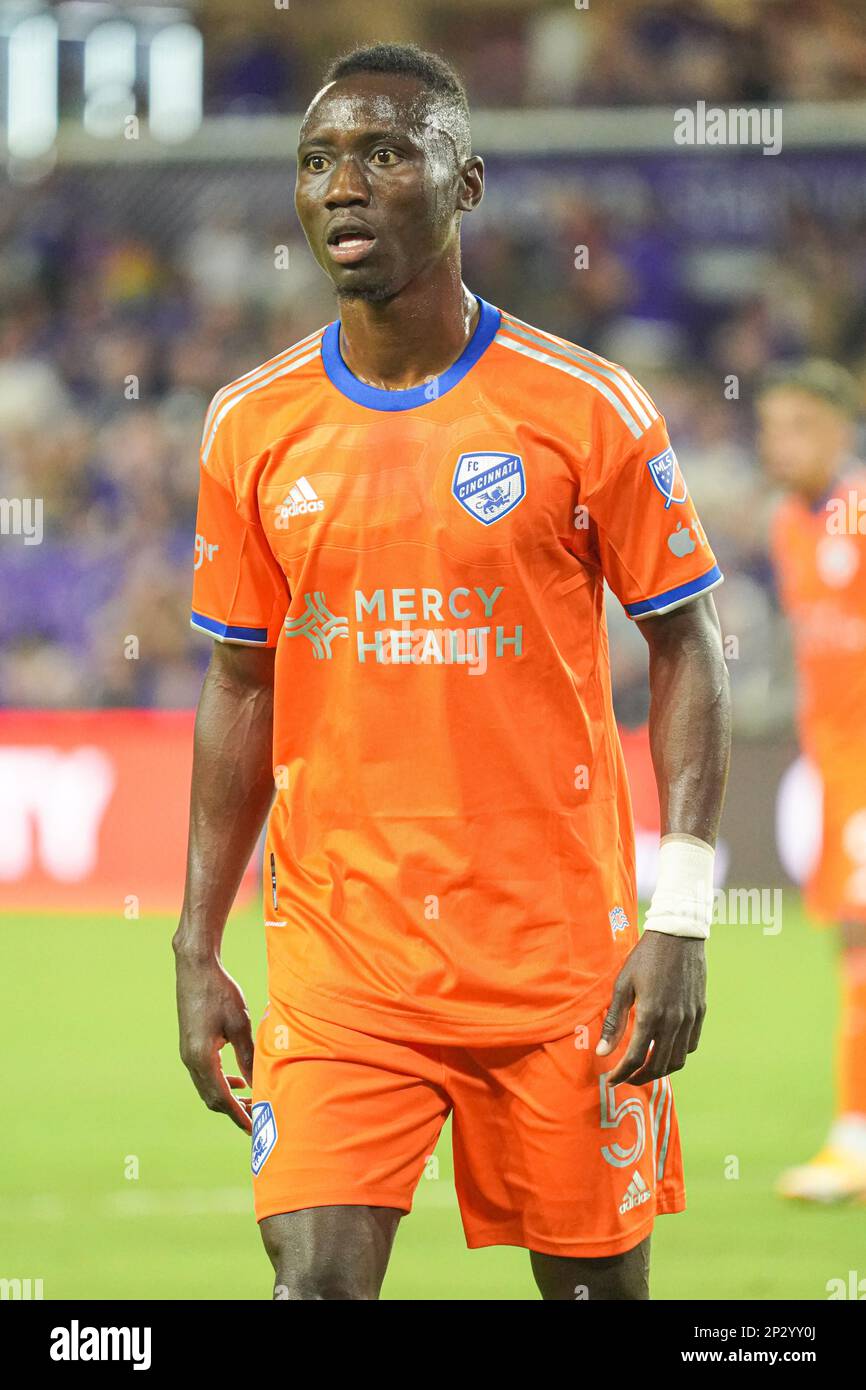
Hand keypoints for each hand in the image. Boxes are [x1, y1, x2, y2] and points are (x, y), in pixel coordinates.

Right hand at [174, 950, 253, 1132]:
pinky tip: (238, 1080)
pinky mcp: (190, 1046)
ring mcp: (187, 1054)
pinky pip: (205, 1075)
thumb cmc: (220, 992)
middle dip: (235, 1111)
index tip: (254, 1129)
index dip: (239, 1116)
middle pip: (212, 1099)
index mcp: (201, 1058)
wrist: (195, 969)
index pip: (221, 1099)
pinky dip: (221, 1084)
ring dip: (228, 1098)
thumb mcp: (240, 1025)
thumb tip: (257, 1083)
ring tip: (252, 1100)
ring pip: (207, 1088)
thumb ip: (248, 1056)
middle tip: (260, 1114)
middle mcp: (190, 1060)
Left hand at [595, 931, 705, 1084]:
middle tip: (626, 1078)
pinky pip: (691, 1045)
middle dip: (640, 1078)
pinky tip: (664, 1050)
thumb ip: (614, 1022)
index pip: (635, 1057)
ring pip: (677, 1060)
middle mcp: (673, 1021)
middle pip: (658, 1066)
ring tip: (644, 1069)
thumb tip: (602, 1051)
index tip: (611, 1080)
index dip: (622, 1073)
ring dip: (660, 1070)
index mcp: (650, 1014)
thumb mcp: (623, 985)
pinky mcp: (700, 1012)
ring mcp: (689, 1018)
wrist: (678, 935)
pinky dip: (677, 1055)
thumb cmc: (645, 957)